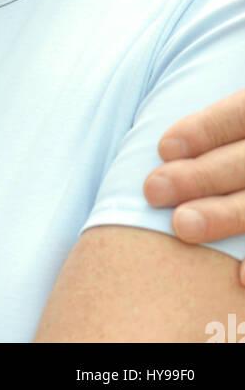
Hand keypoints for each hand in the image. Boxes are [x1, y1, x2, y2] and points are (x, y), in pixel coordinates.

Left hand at [144, 87, 244, 284]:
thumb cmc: (239, 151)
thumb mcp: (239, 123)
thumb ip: (219, 127)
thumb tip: (166, 148)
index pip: (243, 113)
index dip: (207, 128)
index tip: (164, 148)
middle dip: (202, 175)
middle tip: (154, 190)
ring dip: (226, 215)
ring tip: (181, 226)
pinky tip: (238, 276)